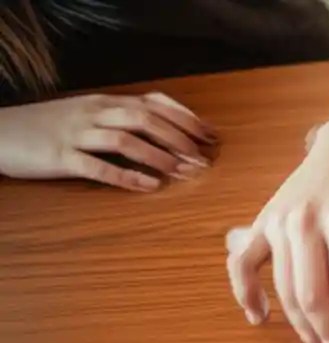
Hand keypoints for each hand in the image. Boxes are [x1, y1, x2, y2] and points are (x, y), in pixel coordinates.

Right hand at [0, 92, 215, 190]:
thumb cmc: (48, 127)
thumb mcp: (87, 114)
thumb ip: (120, 119)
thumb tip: (164, 132)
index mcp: (103, 102)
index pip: (153, 103)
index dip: (185, 118)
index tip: (211, 135)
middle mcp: (94, 113)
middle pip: (145, 118)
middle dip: (179, 138)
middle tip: (204, 158)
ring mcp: (76, 134)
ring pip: (125, 139)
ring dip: (159, 155)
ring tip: (184, 172)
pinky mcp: (61, 157)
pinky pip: (97, 166)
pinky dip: (127, 176)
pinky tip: (150, 186)